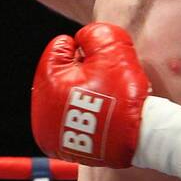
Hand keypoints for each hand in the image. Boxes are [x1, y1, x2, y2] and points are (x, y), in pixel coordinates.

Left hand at [31, 22, 180, 180]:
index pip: (59, 49)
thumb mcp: (112, 52)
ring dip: (80, 93)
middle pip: (59, 73)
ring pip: (63, 96)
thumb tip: (81, 39)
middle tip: (104, 83)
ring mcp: (46, 130)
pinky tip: (99, 117)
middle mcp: (39, 108)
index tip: (101, 65)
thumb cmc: (124, 96)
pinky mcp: (56, 145)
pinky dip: (80, 114)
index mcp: (47, 81)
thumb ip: (93, 35)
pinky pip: (67, 119)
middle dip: (80, 72)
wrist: (140, 140)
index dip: (84, 51)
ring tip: (103, 101)